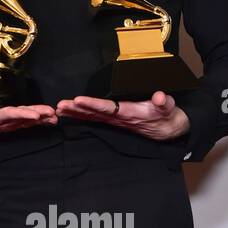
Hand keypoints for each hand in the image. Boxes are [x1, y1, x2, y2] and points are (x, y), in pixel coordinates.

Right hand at [0, 97, 57, 141]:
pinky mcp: (10, 124)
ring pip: (26, 121)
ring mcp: (6, 124)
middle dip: (36, 116)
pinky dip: (39, 120)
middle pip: (21, 119)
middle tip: (50, 113)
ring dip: (41, 119)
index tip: (34, 114)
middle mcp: (1, 123)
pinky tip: (51, 118)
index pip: (7, 115)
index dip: (21, 115)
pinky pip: (26, 122)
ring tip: (55, 116)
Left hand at [55, 90, 189, 140]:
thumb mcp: (168, 108)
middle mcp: (119, 118)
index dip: (93, 104)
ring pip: (91, 117)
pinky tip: (69, 113)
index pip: (108, 107)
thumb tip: (160, 97)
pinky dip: (81, 115)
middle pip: (94, 114)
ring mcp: (115, 121)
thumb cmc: (166, 116)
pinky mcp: (114, 120)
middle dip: (76, 110)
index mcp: (129, 113)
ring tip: (59, 109)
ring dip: (75, 113)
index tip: (78, 100)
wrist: (168, 129)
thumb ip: (164, 102)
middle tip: (60, 106)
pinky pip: (94, 118)